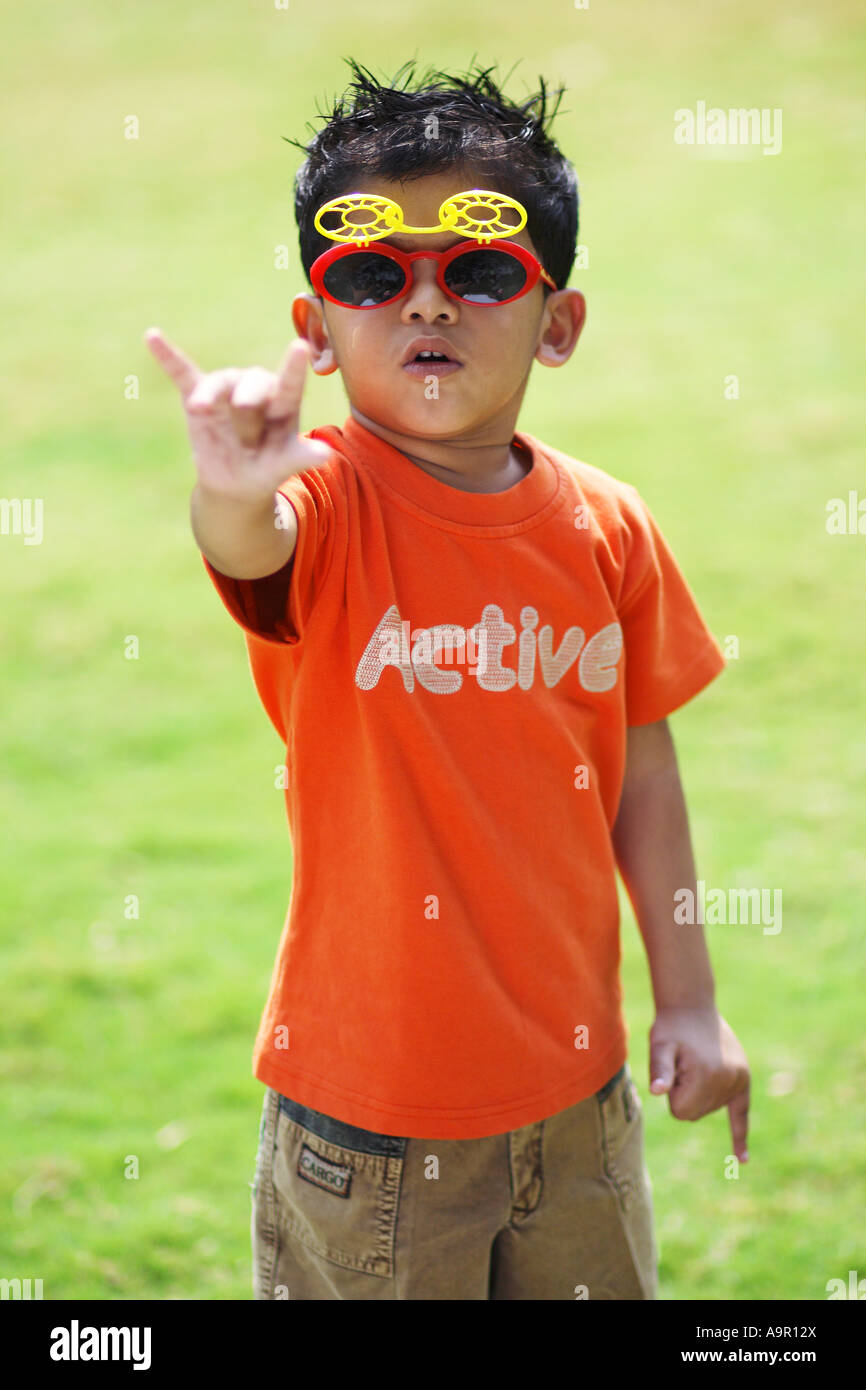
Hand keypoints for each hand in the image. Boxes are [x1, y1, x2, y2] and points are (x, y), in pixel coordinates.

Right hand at [143, 328, 330, 506]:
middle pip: (252, 385)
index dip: (293, 368)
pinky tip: (152, 336)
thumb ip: (300, 457)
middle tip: (244, 412)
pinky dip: (167, 356)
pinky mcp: (197, 396)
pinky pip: (181, 372)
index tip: (299, 348)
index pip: (289, 385)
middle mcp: (256, 390)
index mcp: (283, 405)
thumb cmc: (267, 468)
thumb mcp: (283, 466)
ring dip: (210, 395)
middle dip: (248, 400)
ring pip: (219, 383)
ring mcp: (226, 391)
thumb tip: (326, 455)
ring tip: (202, 409)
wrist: (236, 482)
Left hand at [649, 1007, 749, 1162]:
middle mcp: (729, 1082)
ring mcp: (739, 1081)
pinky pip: (742, 1114)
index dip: (670, 1092)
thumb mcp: (659, 1046)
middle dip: (684, 1092)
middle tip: (683, 1062)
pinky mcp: (744, 1079)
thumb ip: (660, 1070)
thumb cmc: (670, 1027)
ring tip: (695, 1060)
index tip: (673, 1067)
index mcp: (707, 1079)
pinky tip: (742, 1161)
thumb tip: (656, 1091)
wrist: (692, 1005)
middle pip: (694, 1112)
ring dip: (697, 1090)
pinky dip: (740, 1137)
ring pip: (708, 1107)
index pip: (680, 1113)